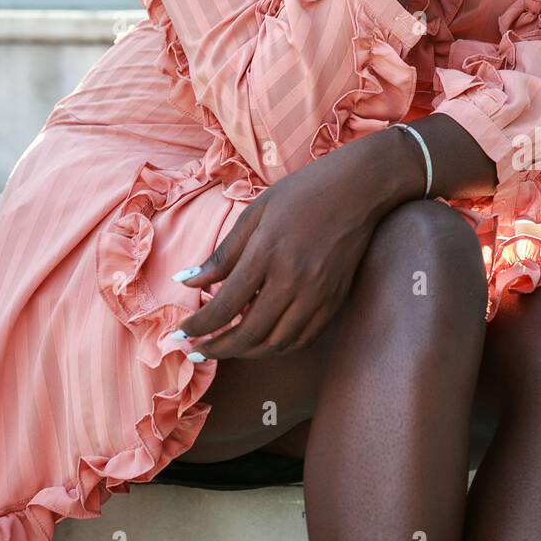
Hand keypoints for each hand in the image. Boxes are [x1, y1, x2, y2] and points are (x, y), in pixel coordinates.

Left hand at [170, 137, 401, 359]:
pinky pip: (302, 339)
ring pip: (275, 345)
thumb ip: (223, 254)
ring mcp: (317, 295)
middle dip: (217, 348)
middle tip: (196, 350)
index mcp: (267, 254)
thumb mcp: (255, 213)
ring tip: (225, 346)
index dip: (199, 326)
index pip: (225, 306)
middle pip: (248, 335)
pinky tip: (261, 339)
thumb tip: (186, 281)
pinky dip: (276, 346)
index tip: (181, 333)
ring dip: (246, 353)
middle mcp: (293, 281)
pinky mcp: (335, 302)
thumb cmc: (302, 193)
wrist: (359, 188)